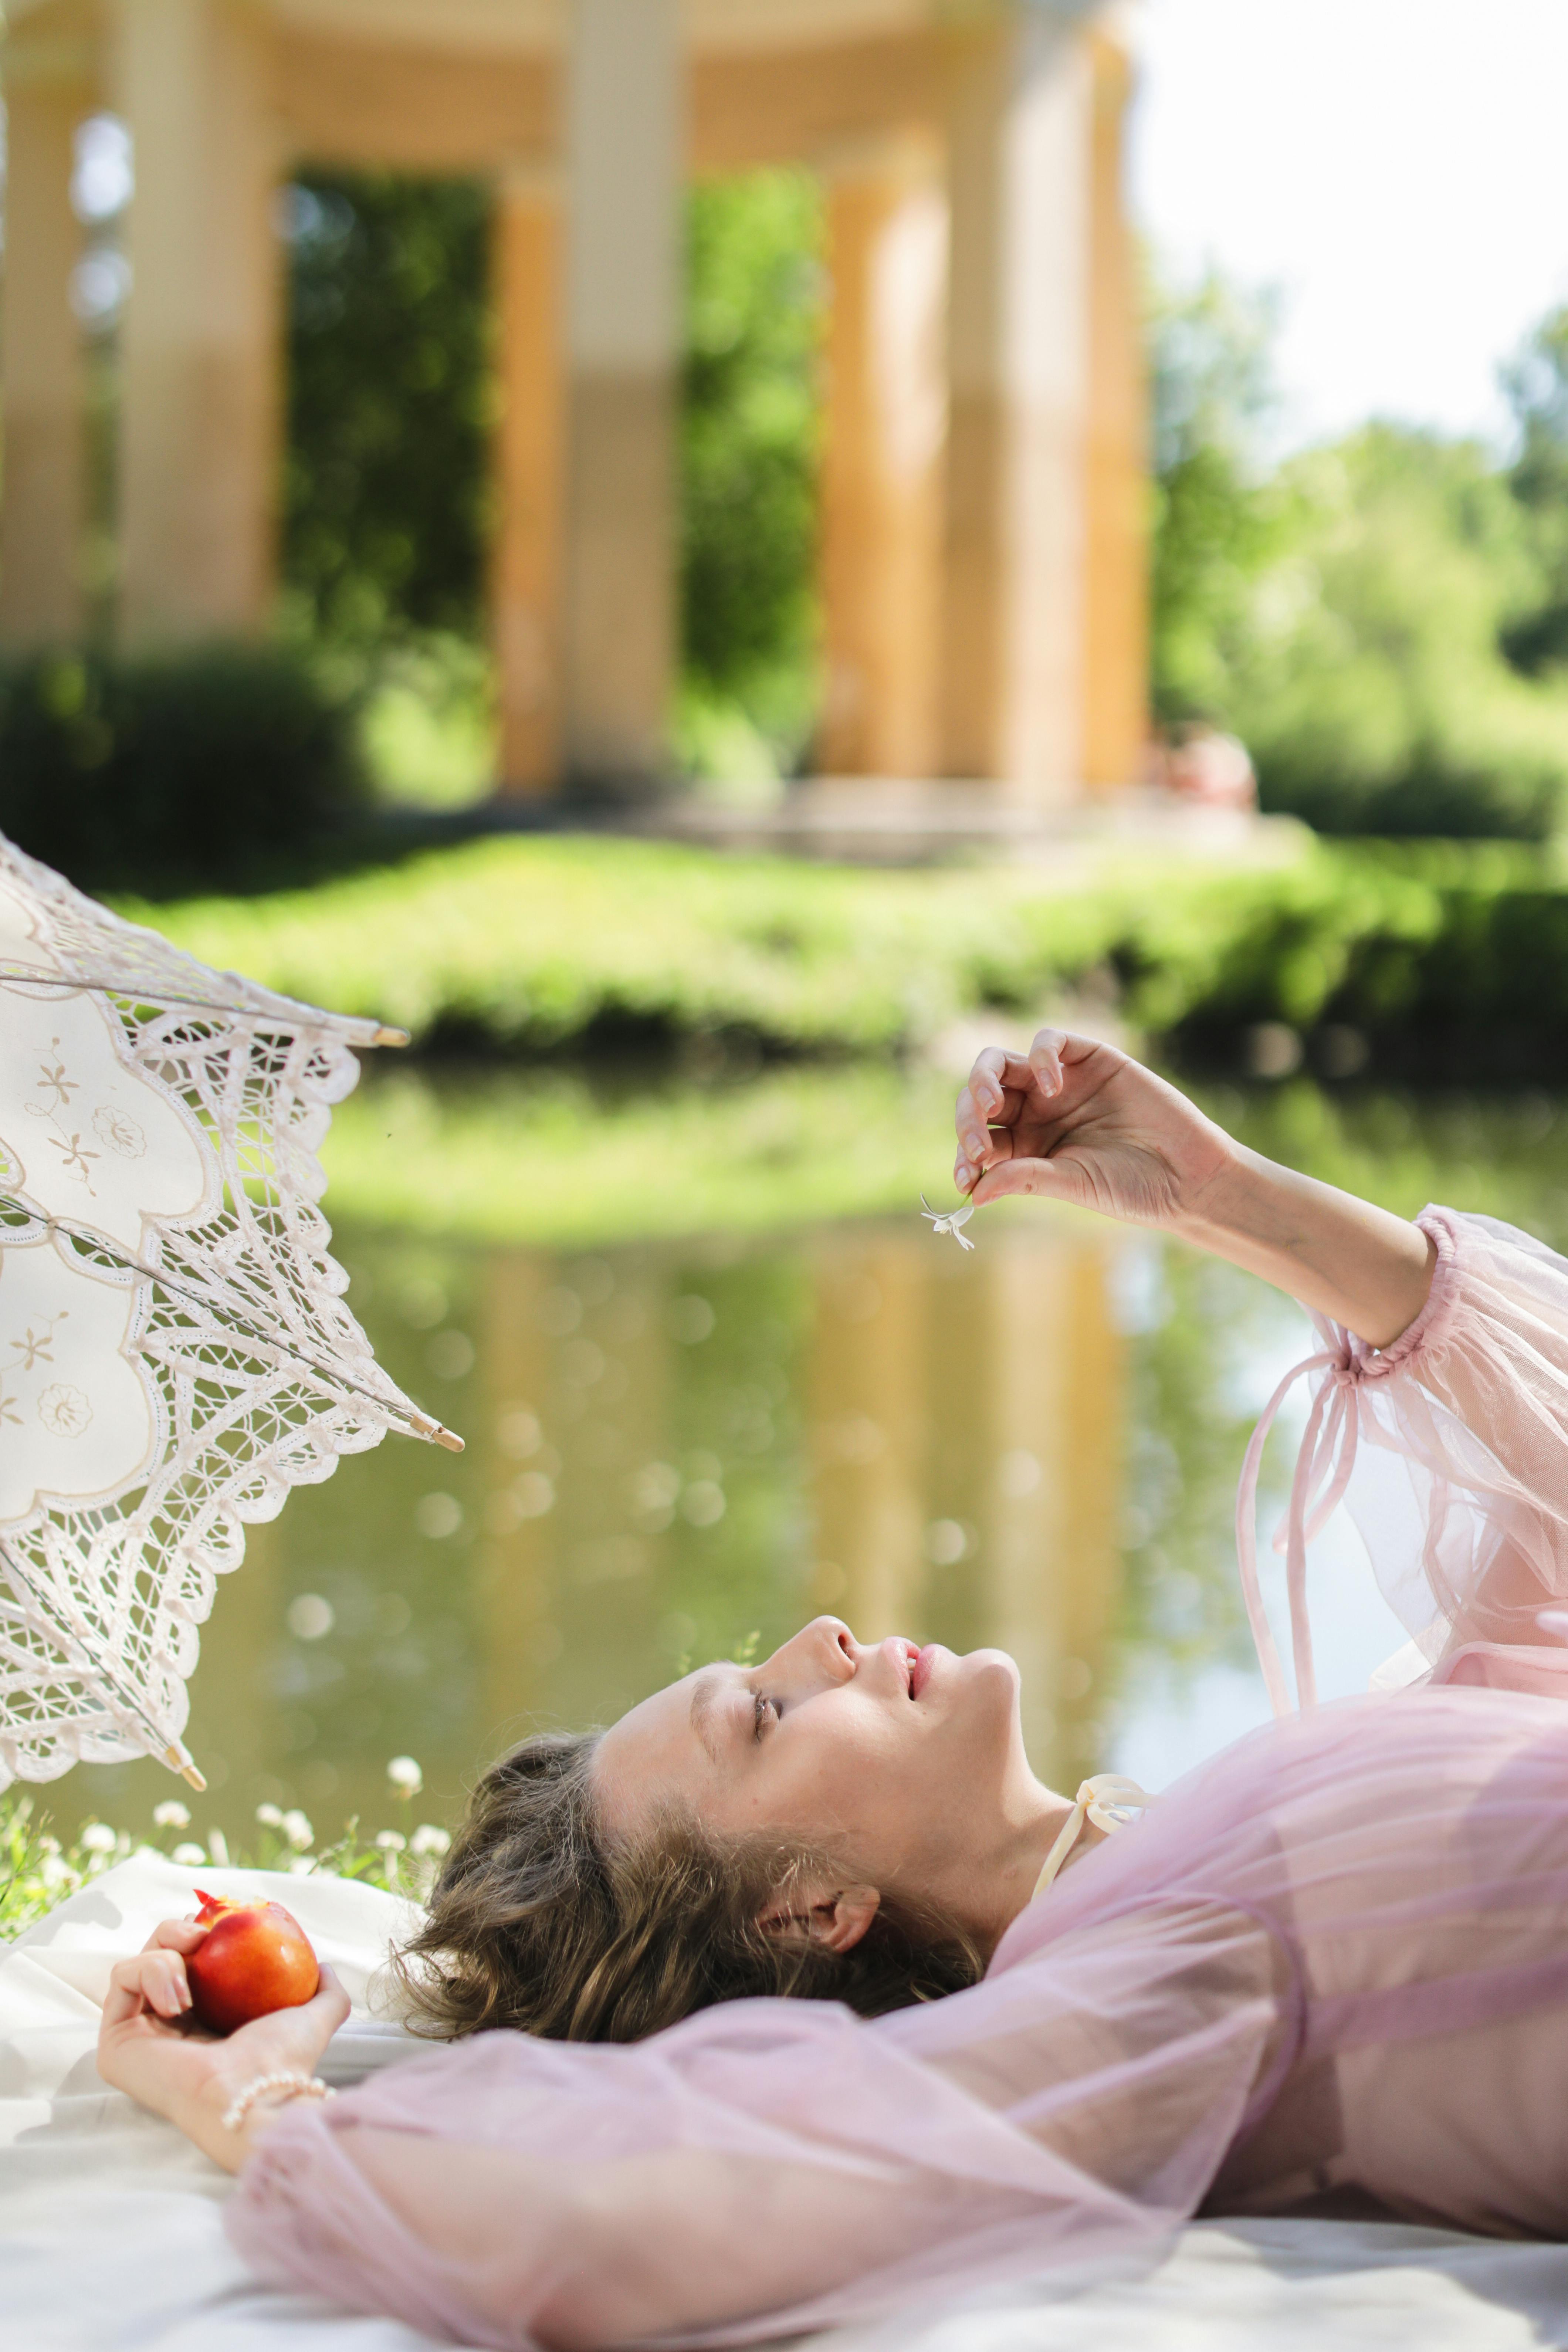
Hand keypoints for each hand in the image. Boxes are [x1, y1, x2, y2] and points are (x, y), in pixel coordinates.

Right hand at [97, 1914, 348, 2170]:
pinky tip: (176, 2000)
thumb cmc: (281, 2062)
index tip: (225, 1920)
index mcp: (204, 2020)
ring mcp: (138, 2035)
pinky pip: (122, 1978)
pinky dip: (149, 1972)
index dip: (201, 1932)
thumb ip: (326, 1994)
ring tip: (190, 1986)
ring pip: (136, 1963)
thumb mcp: (314, 2018)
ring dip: (164, 1954)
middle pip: (158, 1954)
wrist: (250, 2092)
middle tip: (203, 1937)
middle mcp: (167, 2027)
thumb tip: (324, 1967)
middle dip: (177, 1931)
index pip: (190, 1961)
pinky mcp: (115, 2041)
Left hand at [953, 1028, 1233, 1229]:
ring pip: (1000, 1064)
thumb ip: (1024, 1178)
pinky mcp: (1089, 1058)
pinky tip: (1053, 1087)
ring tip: (990, 1103)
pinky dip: (1041, 1057)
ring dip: (983, 1079)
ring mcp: (1059, 1083)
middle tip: (978, 1143)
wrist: (1188, 1173)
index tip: (965, 1177)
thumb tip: (972, 1193)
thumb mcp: (1072, 1183)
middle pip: (980, 1099)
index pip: (979, 1141)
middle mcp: (1035, 1112)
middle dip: (968, 1118)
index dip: (965, 1155)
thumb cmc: (1131, 1187)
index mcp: (1025, 1147)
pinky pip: (1049, 1041)